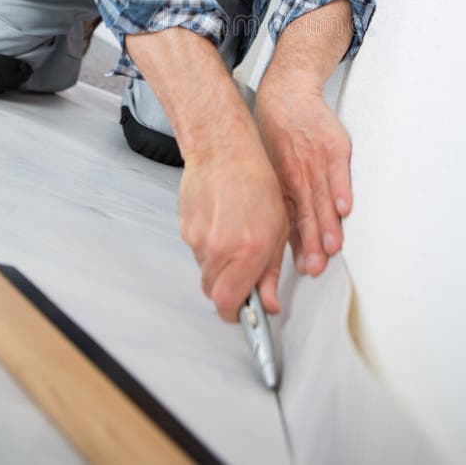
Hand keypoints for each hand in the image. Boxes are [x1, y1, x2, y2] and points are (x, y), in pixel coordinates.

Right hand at [179, 128, 288, 321]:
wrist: (224, 151)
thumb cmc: (255, 181)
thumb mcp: (279, 229)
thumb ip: (271, 273)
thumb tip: (268, 303)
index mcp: (249, 251)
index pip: (230, 305)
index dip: (238, 314)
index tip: (245, 313)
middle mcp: (220, 249)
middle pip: (214, 293)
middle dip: (230, 289)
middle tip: (244, 270)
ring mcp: (199, 240)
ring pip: (206, 272)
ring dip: (220, 266)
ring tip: (235, 234)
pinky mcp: (185, 230)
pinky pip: (197, 252)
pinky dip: (209, 246)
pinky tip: (222, 223)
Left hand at [256, 87, 351, 276]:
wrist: (287, 95)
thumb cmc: (279, 136)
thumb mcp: (272, 170)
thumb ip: (283, 203)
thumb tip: (284, 238)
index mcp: (285, 185)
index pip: (293, 221)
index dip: (300, 245)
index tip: (305, 266)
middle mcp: (299, 176)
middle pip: (308, 215)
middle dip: (314, 243)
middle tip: (317, 265)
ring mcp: (316, 162)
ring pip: (322, 198)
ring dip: (328, 224)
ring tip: (332, 246)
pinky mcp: (334, 147)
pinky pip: (338, 172)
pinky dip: (341, 191)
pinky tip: (344, 208)